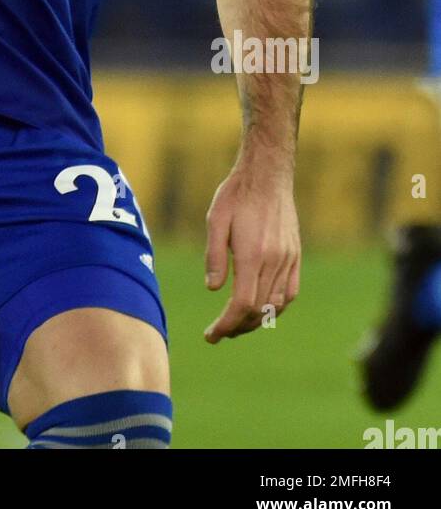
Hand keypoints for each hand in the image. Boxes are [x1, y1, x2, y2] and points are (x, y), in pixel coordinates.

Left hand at [203, 165, 299, 342]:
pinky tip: (263, 310)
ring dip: (256, 320)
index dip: (226, 324)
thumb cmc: (236, 193)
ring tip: (236, 325)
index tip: (211, 335)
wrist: (268, 173)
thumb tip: (213, 290)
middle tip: (219, 332)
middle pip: (258, 310)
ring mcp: (288, 259)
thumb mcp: (216, 219)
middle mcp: (274, 261)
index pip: (242, 304)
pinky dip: (277, 308)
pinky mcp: (295, 255)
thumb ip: (214, 256)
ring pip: (276, 305)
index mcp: (253, 254)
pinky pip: (290, 292)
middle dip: (237, 327)